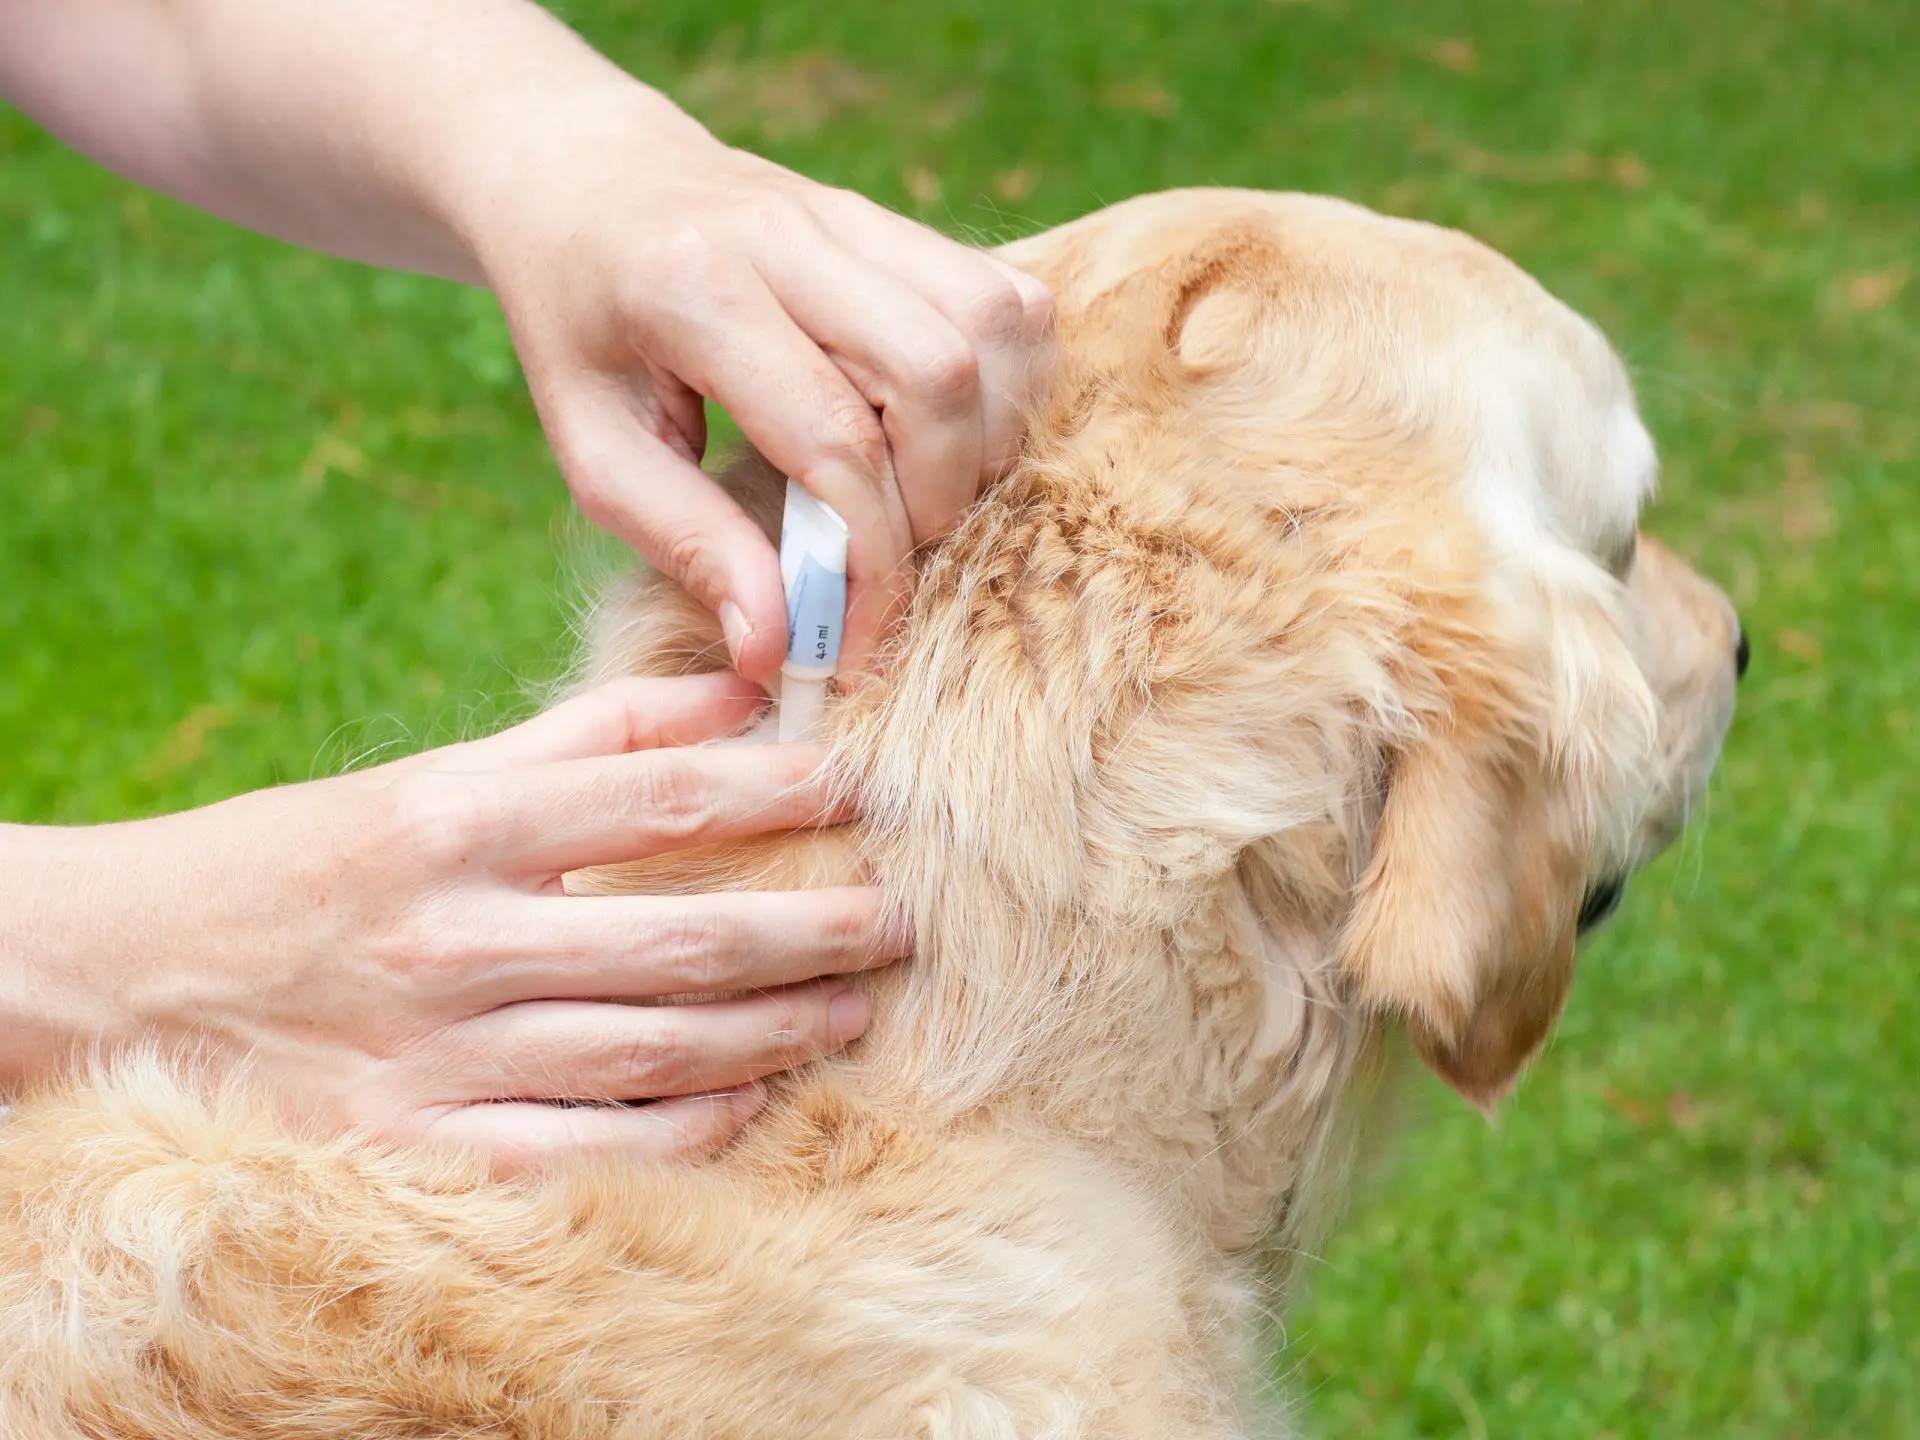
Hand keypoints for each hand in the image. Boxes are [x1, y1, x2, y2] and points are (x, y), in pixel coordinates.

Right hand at [0, 674, 903, 1170]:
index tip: (862, 788)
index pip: (660, 798)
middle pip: (681, 937)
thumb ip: (582, 735)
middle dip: (813, 928)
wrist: (120, 978)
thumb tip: (729, 690)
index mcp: (457, 824)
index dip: (779, 790)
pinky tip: (754, 1100)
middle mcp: (456, 939)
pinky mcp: (417, 1146)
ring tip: (858, 1005)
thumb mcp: (427, 778)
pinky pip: (587, 1149)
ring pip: (653, 1050)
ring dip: (775, 1030)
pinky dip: (684, 1129)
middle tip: (902, 918)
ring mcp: (438, 1054)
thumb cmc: (297, 864)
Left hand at [462, 95, 1055, 680]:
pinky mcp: (900, 220)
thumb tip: (776, 647)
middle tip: (890, 558)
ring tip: (925, 499)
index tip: (853, 640)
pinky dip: (1008, 386)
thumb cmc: (581, 330)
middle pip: (938, 372)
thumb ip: (687, 544)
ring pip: (994, 325)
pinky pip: (1008, 300)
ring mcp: (856, 213)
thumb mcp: (594, 450)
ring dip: (986, 440)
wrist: (585, 179)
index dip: (867, 561)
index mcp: (692, 288)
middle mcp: (788, 233)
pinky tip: (953, 437)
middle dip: (938, 499)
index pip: (834, 438)